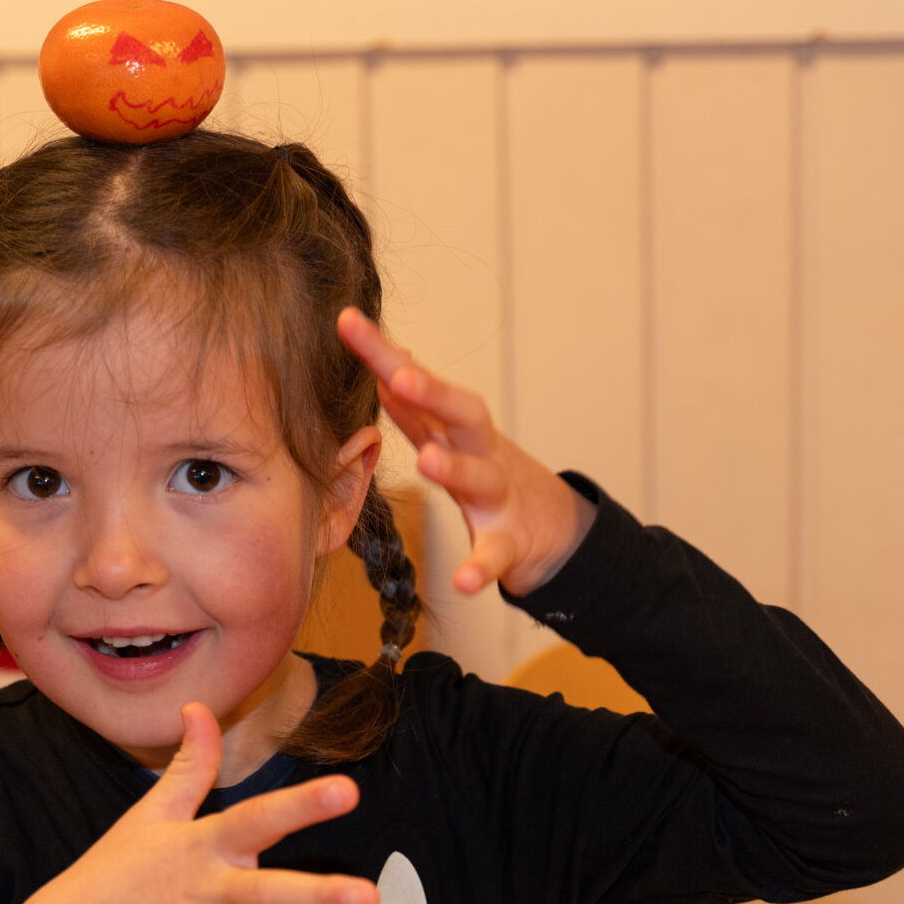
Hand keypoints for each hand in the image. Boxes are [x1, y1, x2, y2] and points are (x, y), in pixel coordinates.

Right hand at [0, 703, 410, 903]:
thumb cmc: (113, 873)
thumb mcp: (148, 814)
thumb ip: (190, 765)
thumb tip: (200, 706)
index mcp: (203, 846)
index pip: (257, 817)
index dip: (301, 805)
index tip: (348, 791)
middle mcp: (212, 896)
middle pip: (272, 896)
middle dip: (321, 897)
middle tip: (372, 899)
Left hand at [337, 308, 595, 595]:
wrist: (556, 528)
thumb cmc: (492, 474)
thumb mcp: (454, 437)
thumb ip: (417, 407)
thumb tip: (384, 362)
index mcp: (457, 427)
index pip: (418, 382)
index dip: (383, 353)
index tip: (347, 322)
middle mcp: (481, 452)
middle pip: (460, 414)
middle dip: (431, 393)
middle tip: (399, 375)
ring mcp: (499, 496)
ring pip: (480, 478)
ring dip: (455, 468)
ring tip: (427, 461)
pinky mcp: (511, 542)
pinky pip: (495, 556)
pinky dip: (480, 568)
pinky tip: (463, 581)